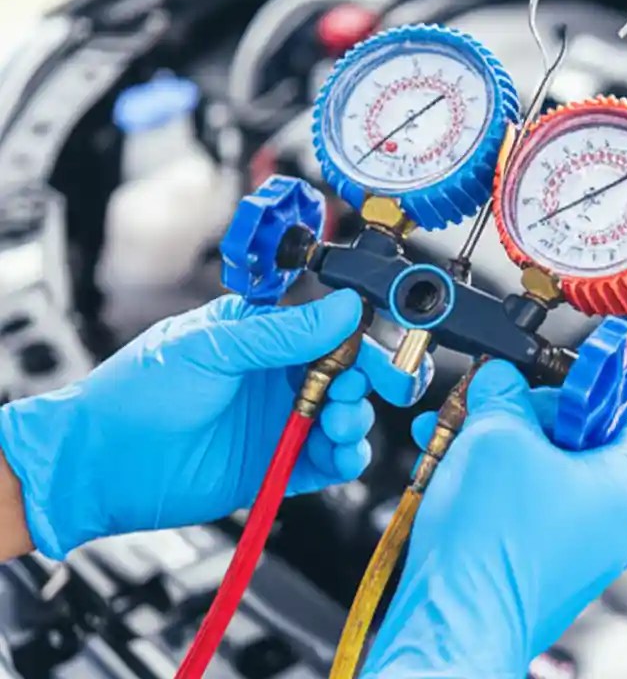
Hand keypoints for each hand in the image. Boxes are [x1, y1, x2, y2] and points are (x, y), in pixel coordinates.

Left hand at [0, 290, 429, 559]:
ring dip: (355, 420)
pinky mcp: (275, 467)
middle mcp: (274, 379)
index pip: (328, 332)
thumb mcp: (212, 348)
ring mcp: (276, 424)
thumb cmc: (136, 394)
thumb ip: (282, 333)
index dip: (359, 342)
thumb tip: (343, 310)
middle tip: (365, 391)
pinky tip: (343, 453)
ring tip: (340, 423)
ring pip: (342, 419)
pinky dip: (345, 458)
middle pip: (346, 376)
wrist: (98, 464)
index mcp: (261, 338)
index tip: (378, 354)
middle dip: (366, 382)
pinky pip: (326, 463)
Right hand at [362, 361, 626, 677]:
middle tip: (482, 412)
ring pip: (535, 486)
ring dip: (492, 459)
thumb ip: (503, 392)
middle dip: (517, 425)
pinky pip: (517, 522)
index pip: (622, 420)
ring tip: (449, 445)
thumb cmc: (487, 541)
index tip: (544, 385)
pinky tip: (447, 485)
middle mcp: (604, 528)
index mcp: (615, 488)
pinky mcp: (536, 580)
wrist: (454, 621)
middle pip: (569, 451)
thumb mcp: (494, 431)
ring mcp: (572, 559)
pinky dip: (487, 499)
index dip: (580, 395)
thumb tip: (500, 380)